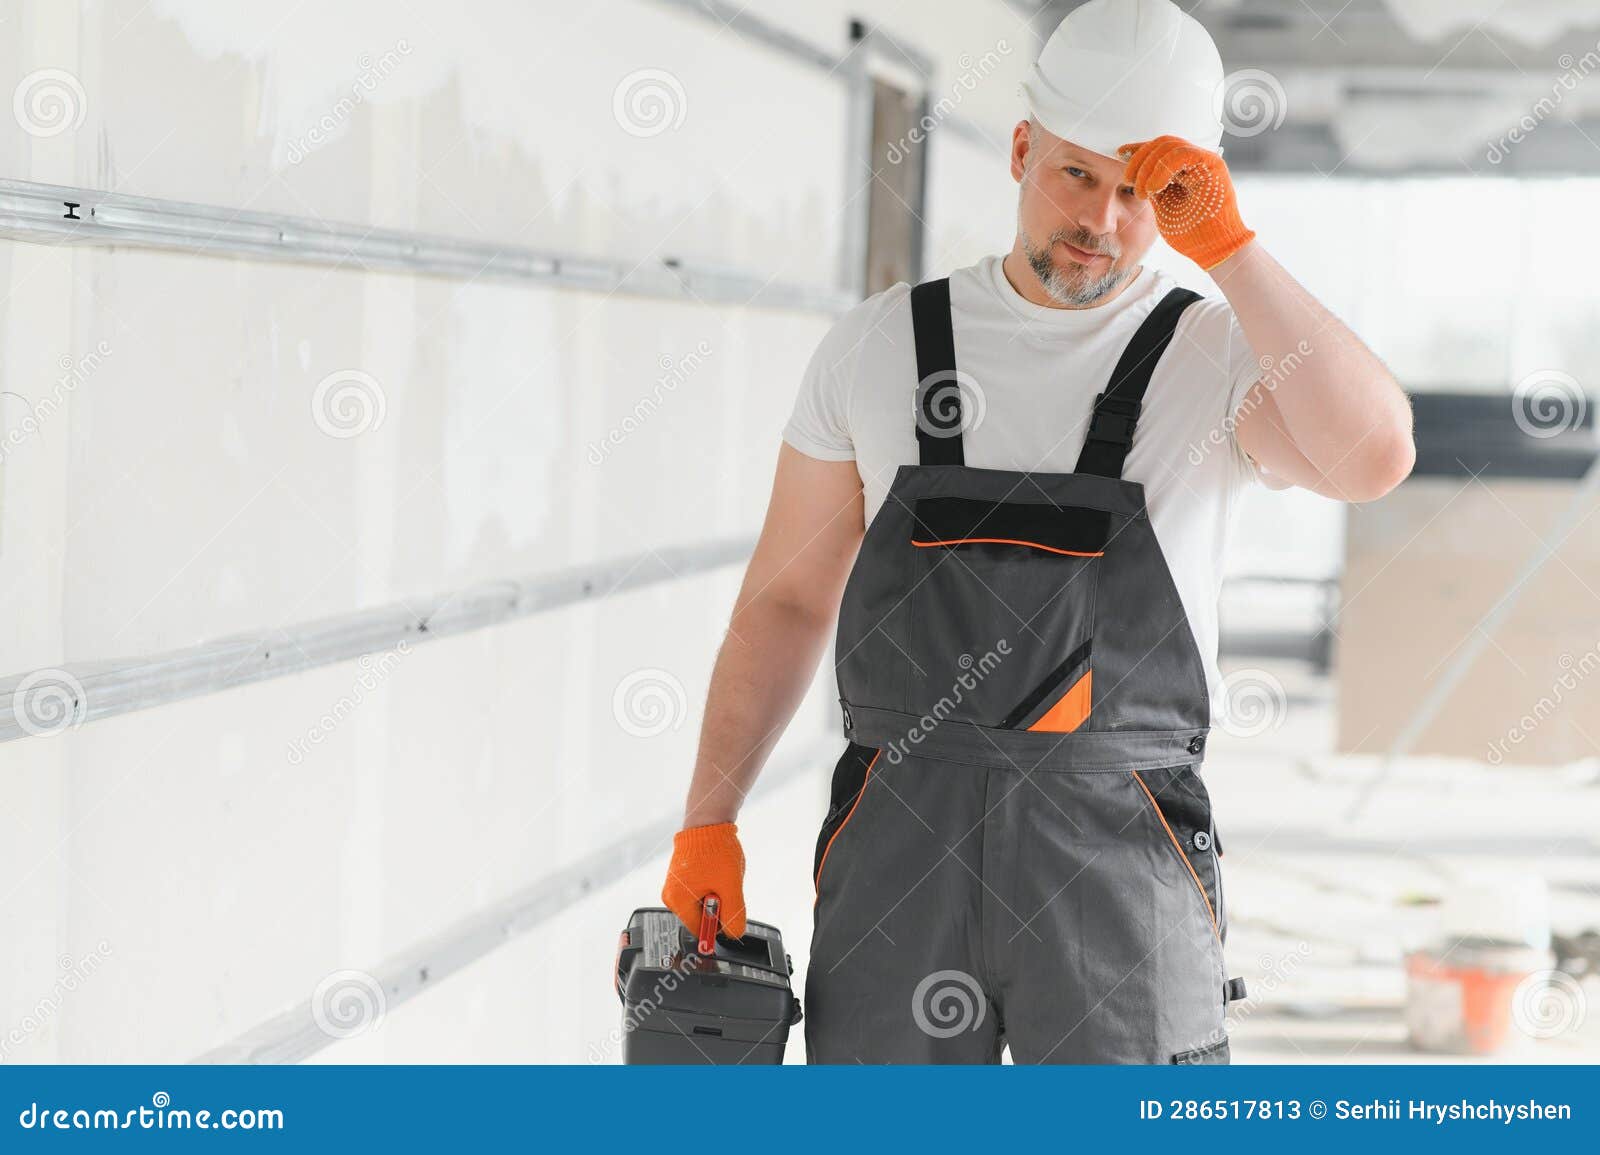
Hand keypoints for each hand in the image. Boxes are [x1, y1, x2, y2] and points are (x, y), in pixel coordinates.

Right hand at [661, 821, 746, 937]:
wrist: (708, 822)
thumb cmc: (715, 851)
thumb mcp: (730, 888)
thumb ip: (733, 916)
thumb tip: (734, 934)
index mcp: (678, 902)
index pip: (701, 930)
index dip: (718, 922)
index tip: (728, 906)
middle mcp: (671, 896)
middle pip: (700, 916)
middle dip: (718, 905)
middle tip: (724, 886)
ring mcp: (674, 886)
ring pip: (702, 903)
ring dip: (716, 894)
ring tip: (720, 876)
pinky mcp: (680, 878)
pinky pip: (699, 891)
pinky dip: (711, 885)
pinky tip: (715, 871)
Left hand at [1119, 135, 1254, 270]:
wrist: (1213, 249)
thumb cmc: (1191, 234)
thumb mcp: (1163, 206)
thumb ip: (1152, 187)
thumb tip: (1134, 173)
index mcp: (1184, 170)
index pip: (1159, 149)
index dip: (1138, 150)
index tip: (1120, 153)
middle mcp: (1195, 162)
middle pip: (1161, 143)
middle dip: (1139, 159)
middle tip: (1128, 180)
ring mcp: (1205, 161)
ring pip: (1169, 145)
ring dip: (1148, 167)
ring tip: (1143, 191)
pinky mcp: (1213, 165)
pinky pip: (1181, 154)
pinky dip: (1162, 169)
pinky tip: (1155, 189)